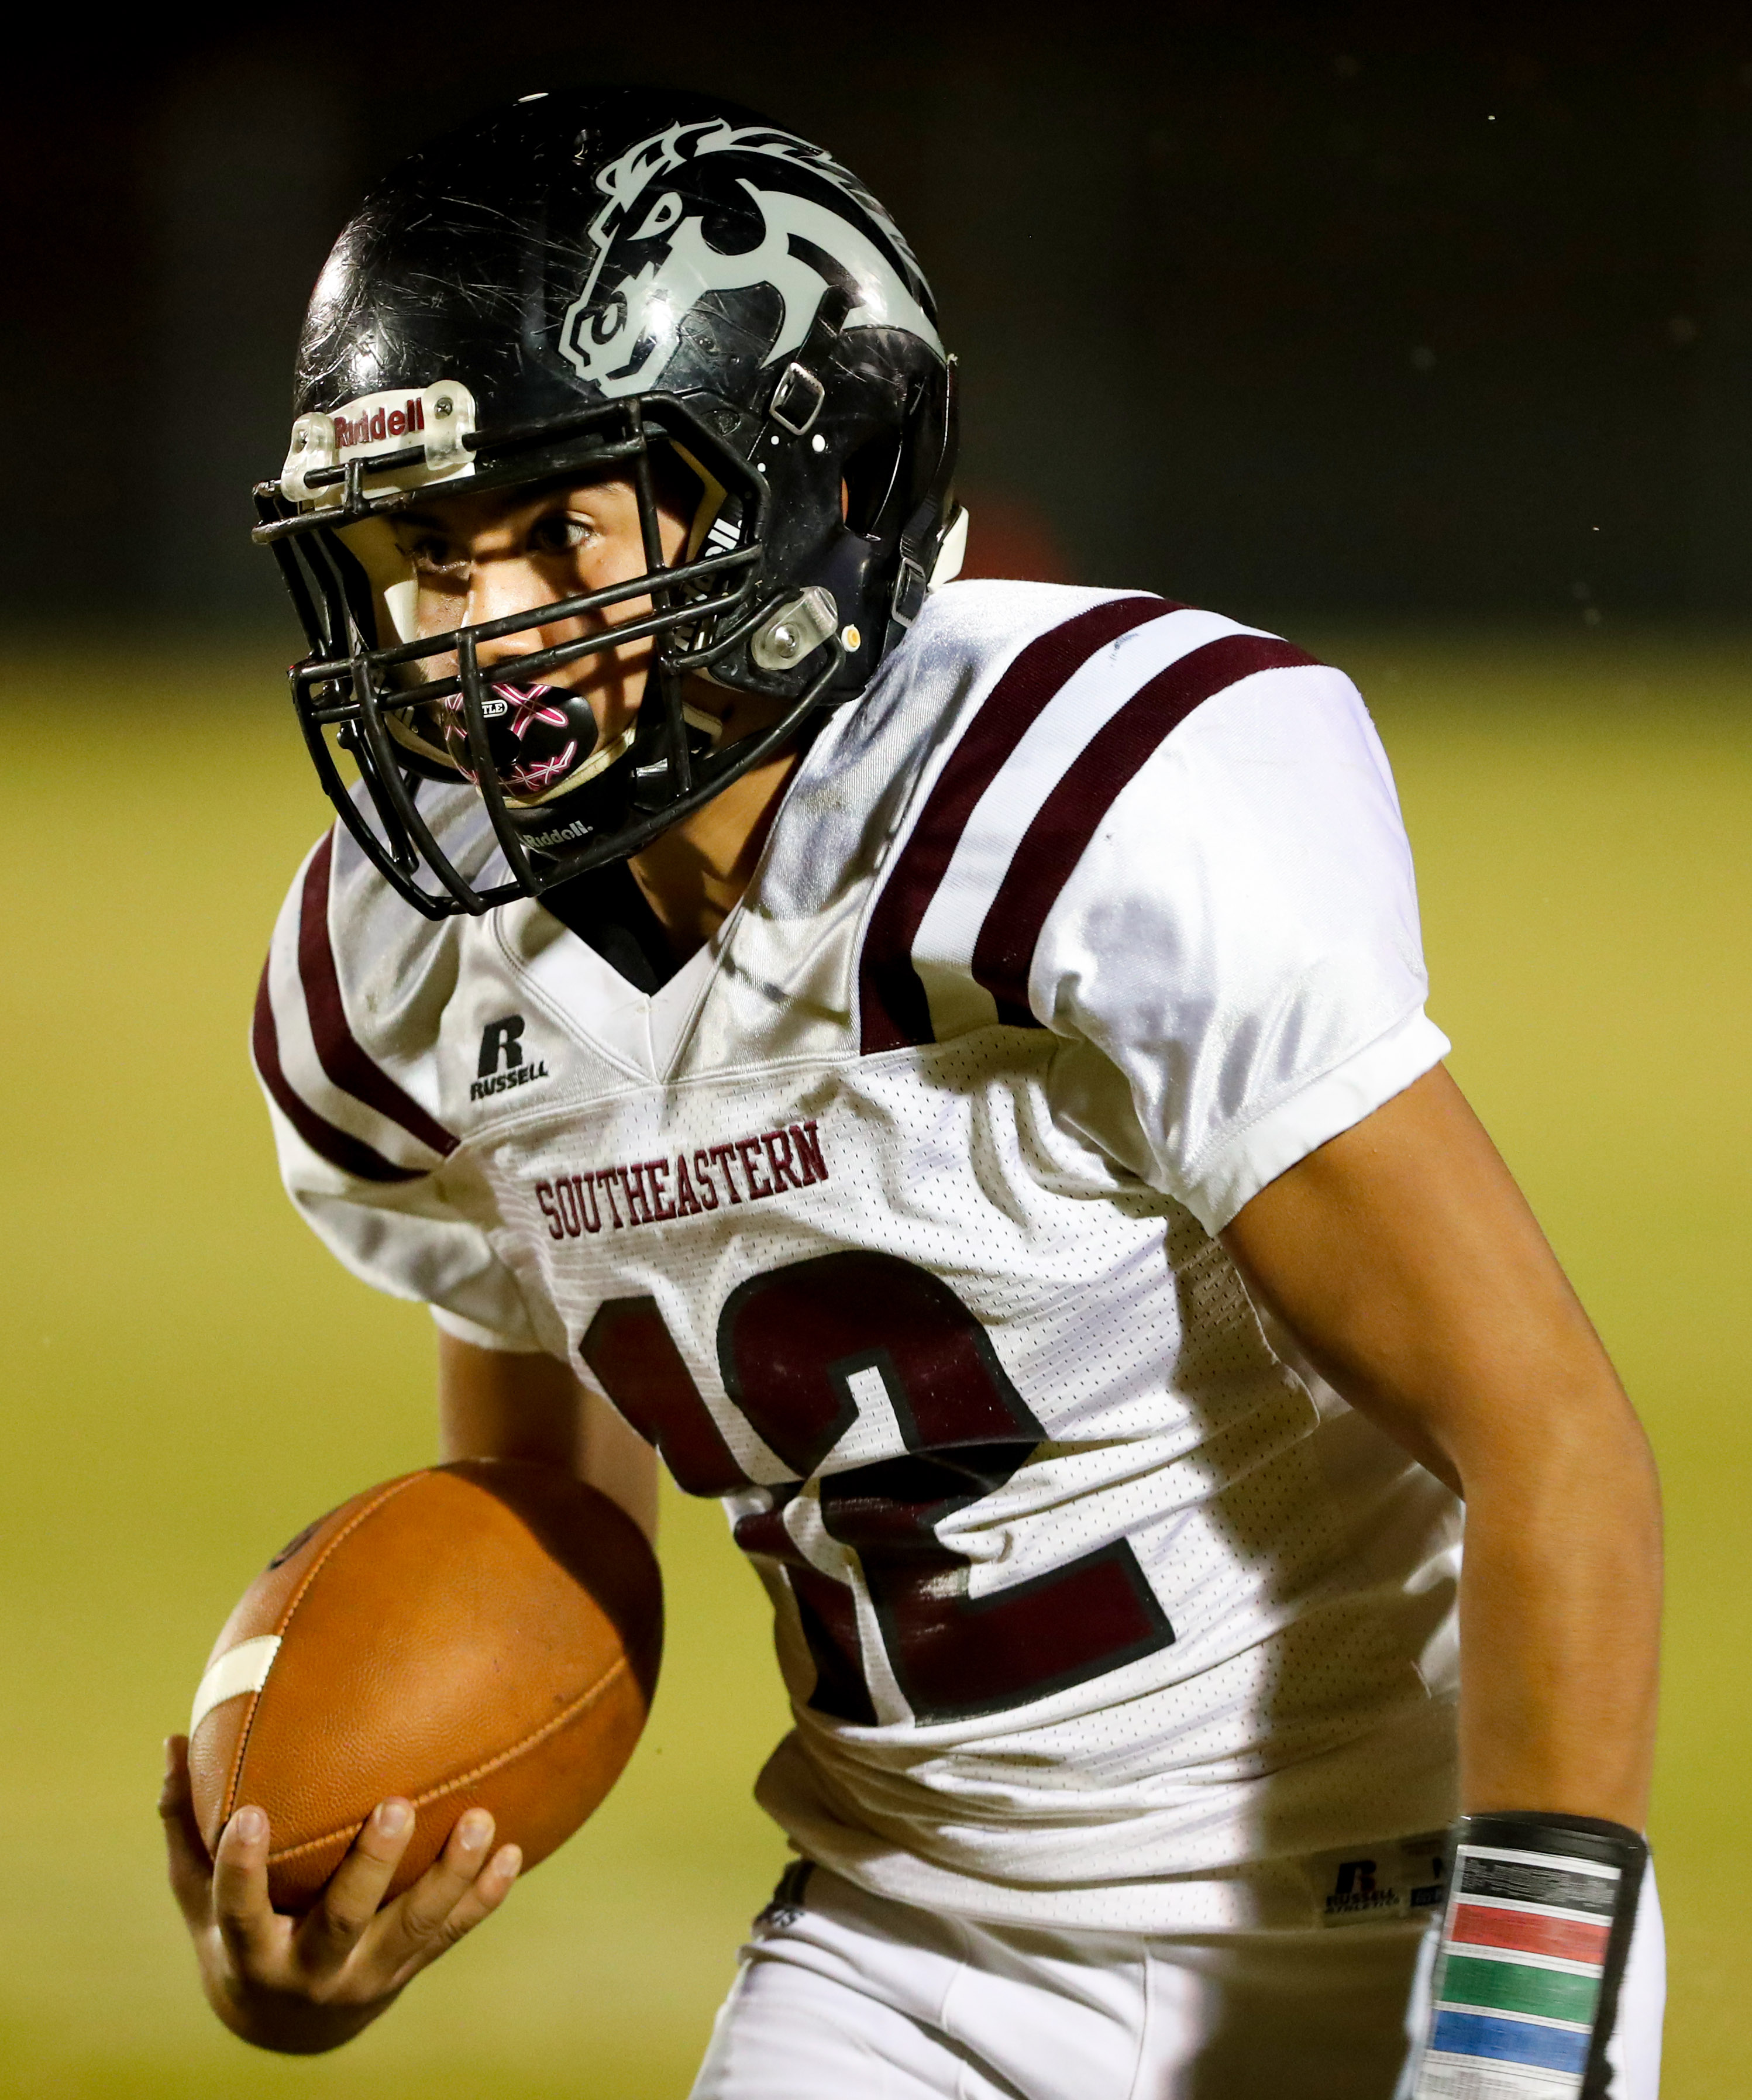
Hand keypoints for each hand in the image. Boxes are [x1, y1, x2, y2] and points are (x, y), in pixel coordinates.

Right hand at [160, 1735, 520, 2052]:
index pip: (240, 1909)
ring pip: (415, 1929)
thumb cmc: (236, 1930)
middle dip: (371, 1867)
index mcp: (250, 1948)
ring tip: (482, 1819)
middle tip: (397, 1805)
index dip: (242, 1866)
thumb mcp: (198, 1892)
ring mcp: (367, 1973)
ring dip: (451, 1876)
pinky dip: (483, 1897)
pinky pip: (451, 1935)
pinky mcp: (408, 1970)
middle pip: (344, 1921)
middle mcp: (311, 1968)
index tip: (251, 1812)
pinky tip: (513, 1852)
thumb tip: (172, 1738)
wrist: (286, 2023)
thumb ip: (186, 1821)